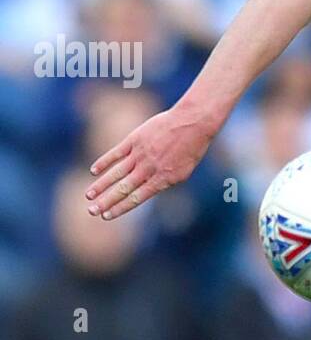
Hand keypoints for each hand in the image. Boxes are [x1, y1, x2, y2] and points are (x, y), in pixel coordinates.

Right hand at [85, 103, 214, 219]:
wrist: (192, 122)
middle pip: (123, 189)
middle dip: (106, 201)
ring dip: (101, 185)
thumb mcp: (183, 171)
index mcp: (162, 180)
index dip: (120, 208)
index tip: (107, 216)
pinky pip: (116, 153)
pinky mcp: (135, 139)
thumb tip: (148, 190)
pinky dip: (104, 162)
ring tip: (88, 195)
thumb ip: (164, 181)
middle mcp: (148, 169)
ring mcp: (140, 154)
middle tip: (91, 211)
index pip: (136, 199)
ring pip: (116, 173)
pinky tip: (93, 170)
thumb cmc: (191, 147)